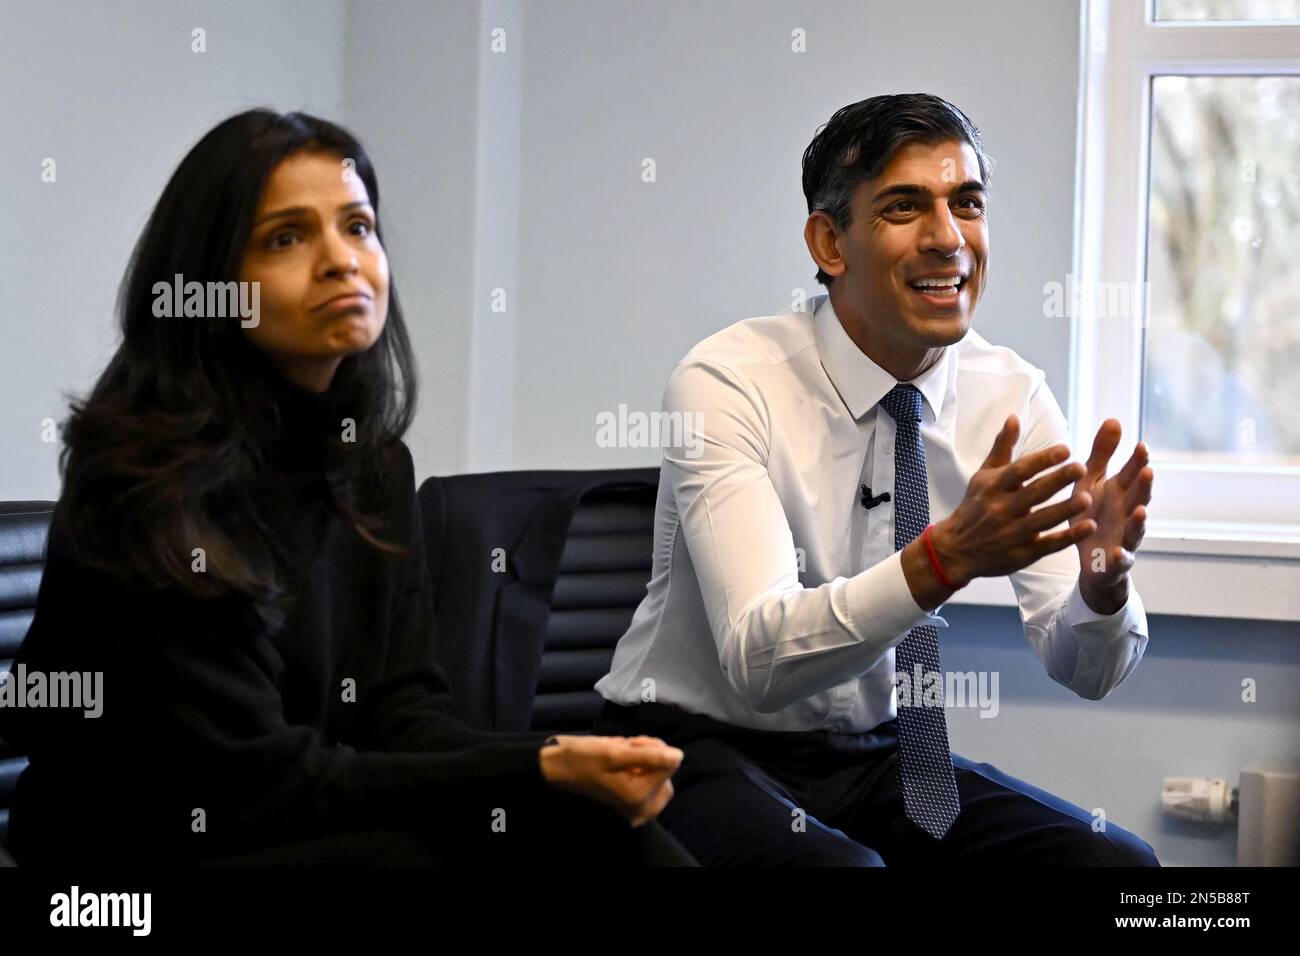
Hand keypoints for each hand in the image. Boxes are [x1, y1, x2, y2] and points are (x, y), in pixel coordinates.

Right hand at [538, 735, 683, 827]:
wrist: (559, 766)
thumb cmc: (584, 758)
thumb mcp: (615, 752)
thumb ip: (649, 755)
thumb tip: (679, 756)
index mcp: (639, 797)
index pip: (669, 764)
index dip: (652, 748)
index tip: (631, 743)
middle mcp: (640, 808)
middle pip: (666, 772)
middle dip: (651, 754)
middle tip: (628, 747)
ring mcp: (637, 807)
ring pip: (659, 773)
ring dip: (644, 756)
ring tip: (622, 752)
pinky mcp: (632, 801)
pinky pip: (649, 780)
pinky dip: (640, 764)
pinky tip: (622, 759)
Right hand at [923, 415, 1092, 593]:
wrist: (956, 550)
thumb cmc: (975, 507)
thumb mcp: (983, 476)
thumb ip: (1002, 447)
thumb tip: (1014, 417)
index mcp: (993, 487)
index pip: (1019, 471)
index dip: (1042, 460)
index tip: (1065, 449)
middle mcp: (1001, 509)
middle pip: (1033, 493)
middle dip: (1058, 480)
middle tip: (1081, 468)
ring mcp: (1012, 534)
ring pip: (1043, 520)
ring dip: (1065, 509)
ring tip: (1086, 498)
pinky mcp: (1022, 554)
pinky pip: (1048, 545)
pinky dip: (1068, 537)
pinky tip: (1088, 526)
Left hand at [1071, 419, 1152, 607]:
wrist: (1092, 559)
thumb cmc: (1093, 513)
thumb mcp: (1091, 482)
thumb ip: (1102, 454)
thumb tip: (1114, 419)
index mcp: (1119, 492)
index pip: (1132, 473)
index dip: (1138, 461)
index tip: (1141, 445)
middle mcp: (1127, 512)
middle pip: (1139, 498)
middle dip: (1144, 486)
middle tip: (1147, 471)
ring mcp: (1124, 536)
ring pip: (1136, 528)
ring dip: (1139, 520)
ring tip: (1141, 511)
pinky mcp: (1115, 560)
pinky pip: (1120, 559)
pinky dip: (1120, 557)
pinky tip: (1117, 553)